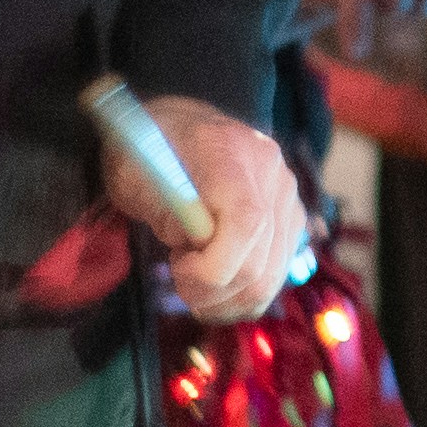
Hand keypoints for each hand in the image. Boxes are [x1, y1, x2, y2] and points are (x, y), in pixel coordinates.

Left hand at [114, 92, 316, 323]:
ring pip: (271, 276)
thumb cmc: (148, 154)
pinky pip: (276, 273)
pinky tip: (216, 281)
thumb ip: (165, 213)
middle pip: (260, 259)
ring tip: (194, 276)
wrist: (181, 129)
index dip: (215, 266)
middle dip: (213, 289)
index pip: (246, 222)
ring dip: (227, 297)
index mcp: (227, 150)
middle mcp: (271, 170)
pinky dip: (243, 293)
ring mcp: (288, 194)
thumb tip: (196, 247)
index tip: (177, 268)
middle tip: (177, 280)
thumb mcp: (133, 177)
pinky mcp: (293, 217)